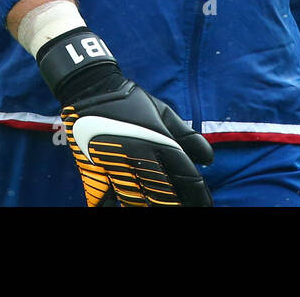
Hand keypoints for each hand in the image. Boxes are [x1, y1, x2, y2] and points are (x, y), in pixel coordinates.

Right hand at [37, 27, 212, 206]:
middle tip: (185, 210)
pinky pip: (104, 202)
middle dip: (176, 206)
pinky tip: (124, 209)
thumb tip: (209, 160)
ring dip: (149, 209)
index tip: (205, 204)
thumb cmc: (130, 101)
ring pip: (136, 202)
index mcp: (159, 138)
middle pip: (163, 194)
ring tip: (157, 210)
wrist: (90, 88)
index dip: (198, 194)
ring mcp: (114, 164)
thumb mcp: (163, 112)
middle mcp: (139, 154)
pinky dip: (115, 209)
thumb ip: (187, 136)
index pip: (186, 174)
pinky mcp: (93, 172)